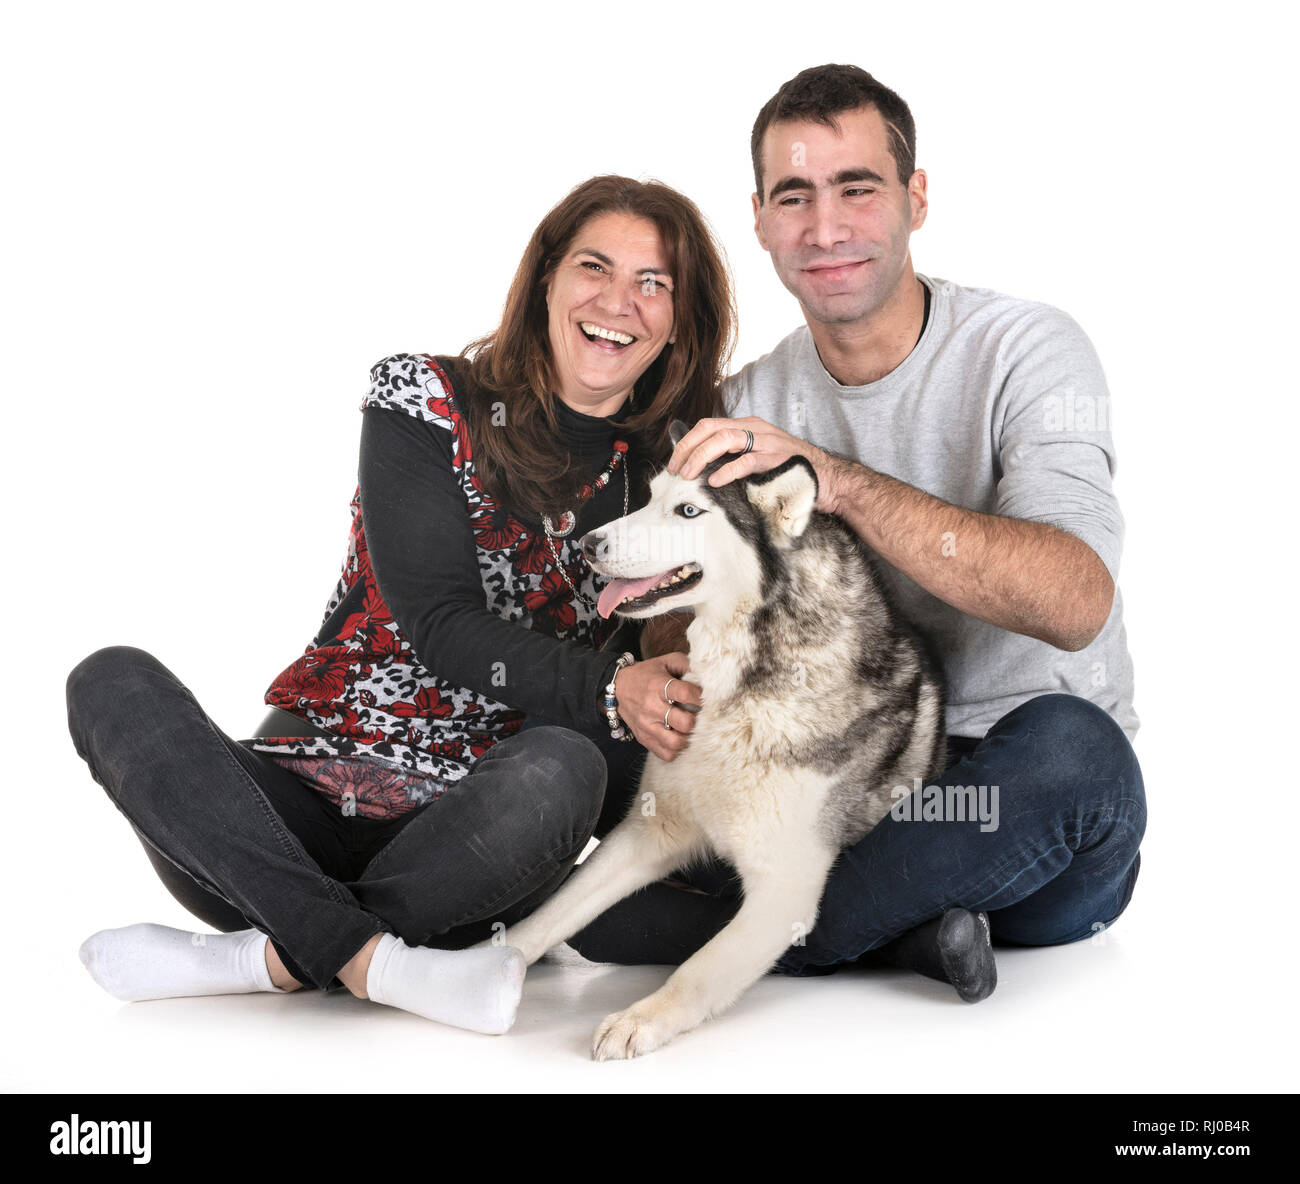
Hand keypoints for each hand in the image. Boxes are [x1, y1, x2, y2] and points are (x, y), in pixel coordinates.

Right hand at [613, 652, 701, 761]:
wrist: (618, 687)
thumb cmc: (647, 674)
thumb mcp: (666, 661)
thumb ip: (687, 665)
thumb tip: (707, 677)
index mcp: (658, 685)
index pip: (687, 694)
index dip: (702, 697)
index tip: (706, 698)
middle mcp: (652, 707)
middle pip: (685, 723)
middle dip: (698, 720)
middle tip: (700, 717)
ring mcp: (647, 725)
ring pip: (676, 743)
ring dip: (688, 738)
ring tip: (690, 730)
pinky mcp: (643, 738)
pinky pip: (666, 754)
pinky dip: (676, 750)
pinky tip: (679, 738)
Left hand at [667, 416, 838, 512]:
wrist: (827, 478)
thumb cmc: (790, 471)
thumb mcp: (758, 458)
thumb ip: (734, 457)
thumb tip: (702, 469)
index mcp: (749, 426)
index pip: (709, 425)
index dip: (687, 442)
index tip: (674, 461)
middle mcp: (756, 428)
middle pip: (710, 428)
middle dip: (687, 447)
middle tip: (675, 469)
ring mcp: (766, 442)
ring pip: (724, 439)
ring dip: (700, 456)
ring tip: (688, 474)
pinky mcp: (776, 459)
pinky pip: (745, 461)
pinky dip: (726, 471)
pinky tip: (714, 480)